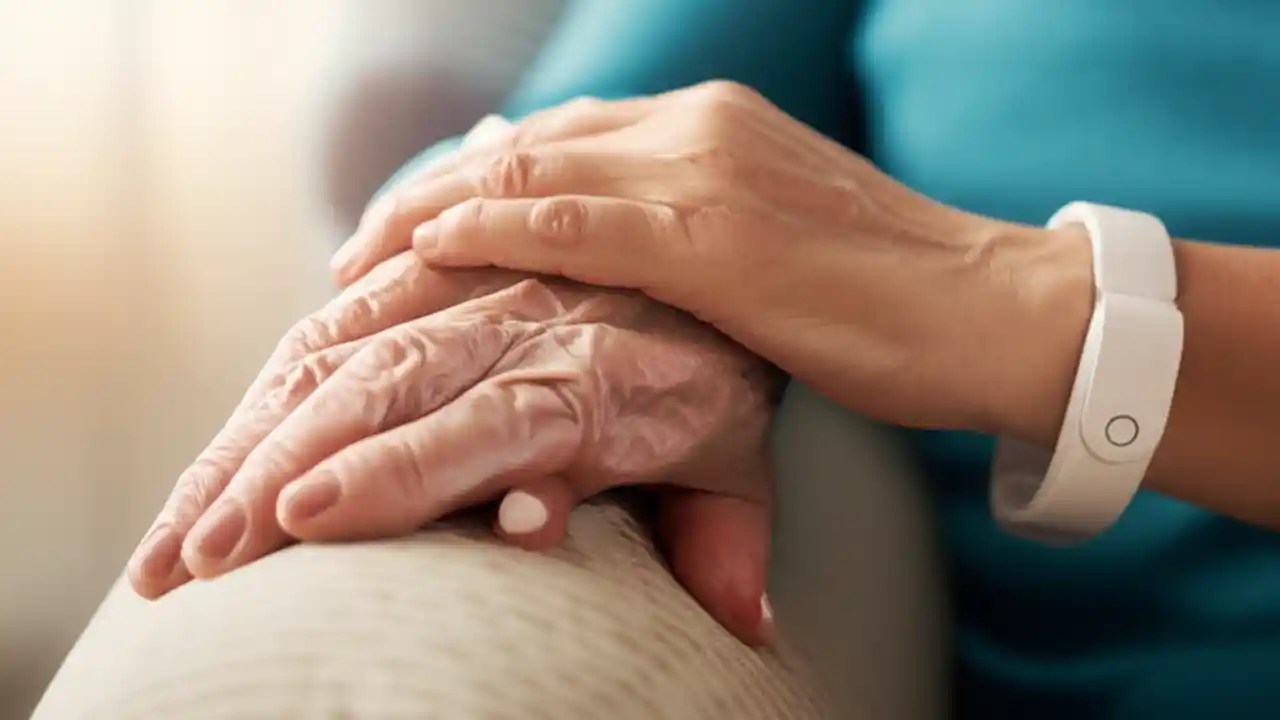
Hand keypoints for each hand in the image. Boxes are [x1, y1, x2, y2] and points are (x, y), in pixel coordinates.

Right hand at [129, 255, 780, 644]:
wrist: (702, 238)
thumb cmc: (723, 372)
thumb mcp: (740, 459)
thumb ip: (725, 539)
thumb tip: (746, 628)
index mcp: (595, 378)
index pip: (487, 425)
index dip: (400, 471)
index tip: (310, 518)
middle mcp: (518, 325)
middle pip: (385, 388)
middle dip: (284, 469)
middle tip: (202, 555)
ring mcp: (464, 290)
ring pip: (337, 352)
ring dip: (252, 438)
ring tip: (183, 530)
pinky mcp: (429, 270)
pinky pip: (337, 314)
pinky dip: (272, 382)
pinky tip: (222, 450)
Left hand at [331, 81, 1093, 441]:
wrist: (991, 308)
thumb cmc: (890, 298)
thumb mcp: (777, 246)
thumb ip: (698, 236)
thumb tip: (628, 265)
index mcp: (712, 126)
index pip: (563, 141)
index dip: (475, 182)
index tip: (413, 229)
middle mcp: (697, 127)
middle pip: (527, 146)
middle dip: (431, 195)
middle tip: (359, 245)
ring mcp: (704, 173)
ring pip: (530, 172)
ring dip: (434, 214)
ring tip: (362, 257)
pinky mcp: (715, 236)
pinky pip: (573, 221)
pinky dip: (492, 230)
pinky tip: (428, 249)